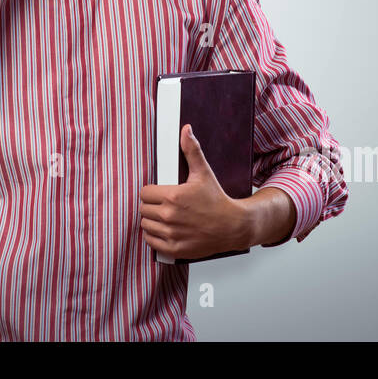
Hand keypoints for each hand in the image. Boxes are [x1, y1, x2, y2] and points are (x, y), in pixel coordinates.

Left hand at [139, 124, 248, 259]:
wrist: (233, 226)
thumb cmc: (217, 199)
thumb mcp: (204, 173)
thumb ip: (191, 150)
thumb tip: (186, 129)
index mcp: (173, 196)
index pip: (144, 192)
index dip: (151, 191)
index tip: (160, 193)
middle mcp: (170, 216)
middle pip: (143, 208)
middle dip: (151, 205)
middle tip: (163, 205)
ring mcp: (172, 234)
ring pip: (145, 225)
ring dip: (151, 221)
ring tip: (164, 217)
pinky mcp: (175, 249)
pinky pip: (151, 242)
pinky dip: (154, 237)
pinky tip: (165, 230)